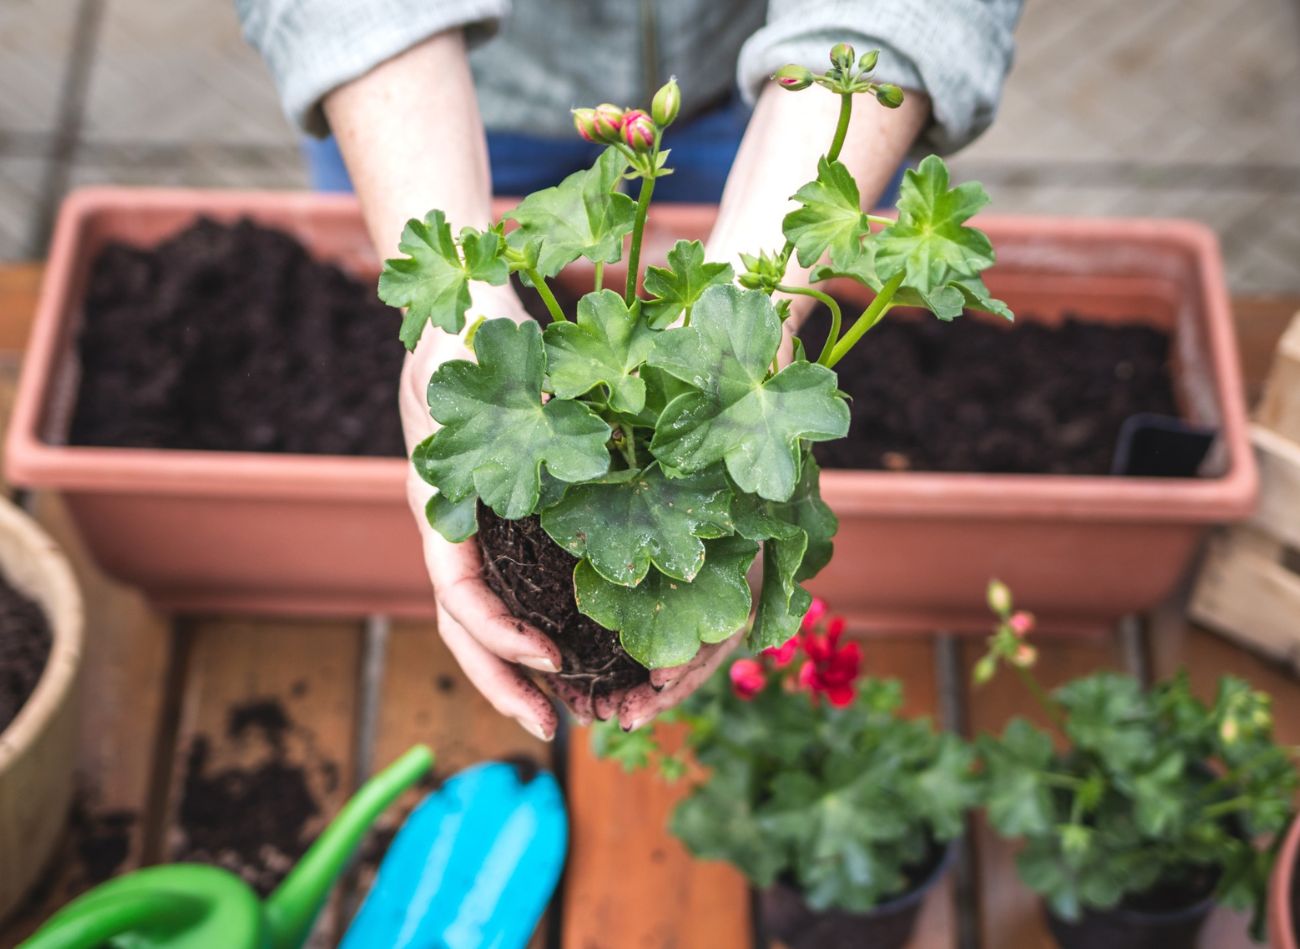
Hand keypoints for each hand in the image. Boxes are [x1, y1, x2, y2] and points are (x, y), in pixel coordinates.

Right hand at [402, 284, 565, 740]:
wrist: (465, 317)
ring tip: (566, 719)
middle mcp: (456, 530)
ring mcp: (482, 534)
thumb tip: (549, 411)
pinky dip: (544, 634)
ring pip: (490, 621)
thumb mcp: (473, 340)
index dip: (494, 630)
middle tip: (548, 731)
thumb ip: (494, 370)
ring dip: (521, 675)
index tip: (545, 657)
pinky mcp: (513, 529)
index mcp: (439, 504)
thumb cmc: (464, 327)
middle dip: (502, 682)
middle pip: (466, 626)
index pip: (455, 588)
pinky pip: (521, 594)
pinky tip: (584, 658)